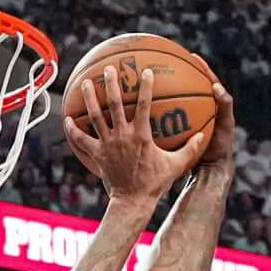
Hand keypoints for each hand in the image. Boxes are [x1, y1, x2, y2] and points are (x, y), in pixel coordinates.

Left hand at [60, 63, 207, 204]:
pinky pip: (81, 140)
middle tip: (109, 68)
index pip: (144, 105)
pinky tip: (67, 118)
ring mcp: (107, 144)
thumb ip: (190, 149)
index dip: (145, 87)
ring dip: (90, 98)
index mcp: (141, 135)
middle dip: (111, 84)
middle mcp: (122, 136)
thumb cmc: (155, 183)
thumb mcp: (176, 166)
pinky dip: (73, 129)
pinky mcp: (97, 154)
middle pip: (114, 104)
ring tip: (86, 82)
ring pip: (95, 116)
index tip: (146, 71)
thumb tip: (203, 136)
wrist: (132, 201)